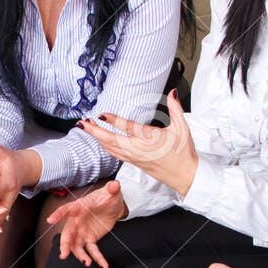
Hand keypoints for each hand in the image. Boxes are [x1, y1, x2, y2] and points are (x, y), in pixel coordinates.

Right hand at [45, 180, 127, 267]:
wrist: (114, 206)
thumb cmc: (108, 197)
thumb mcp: (112, 191)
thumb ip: (112, 188)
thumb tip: (115, 185)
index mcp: (80, 207)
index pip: (67, 209)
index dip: (58, 214)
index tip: (49, 220)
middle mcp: (78, 220)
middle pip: (68, 233)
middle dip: (65, 244)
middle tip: (63, 254)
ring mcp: (83, 231)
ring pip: (76, 245)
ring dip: (79, 255)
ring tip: (87, 262)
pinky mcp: (90, 239)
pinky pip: (92, 251)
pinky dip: (97, 259)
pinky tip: (103, 265)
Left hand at [79, 91, 198, 194]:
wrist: (185, 175)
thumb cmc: (183, 153)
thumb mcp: (182, 128)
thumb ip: (175, 108)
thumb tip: (173, 92)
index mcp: (150, 138)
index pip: (127, 128)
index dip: (113, 121)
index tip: (101, 114)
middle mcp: (139, 149)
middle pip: (112, 140)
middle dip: (95, 131)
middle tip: (83, 123)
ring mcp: (135, 157)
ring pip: (111, 148)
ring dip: (97, 138)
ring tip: (87, 128)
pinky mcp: (134, 162)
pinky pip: (115, 154)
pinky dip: (105, 147)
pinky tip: (100, 142)